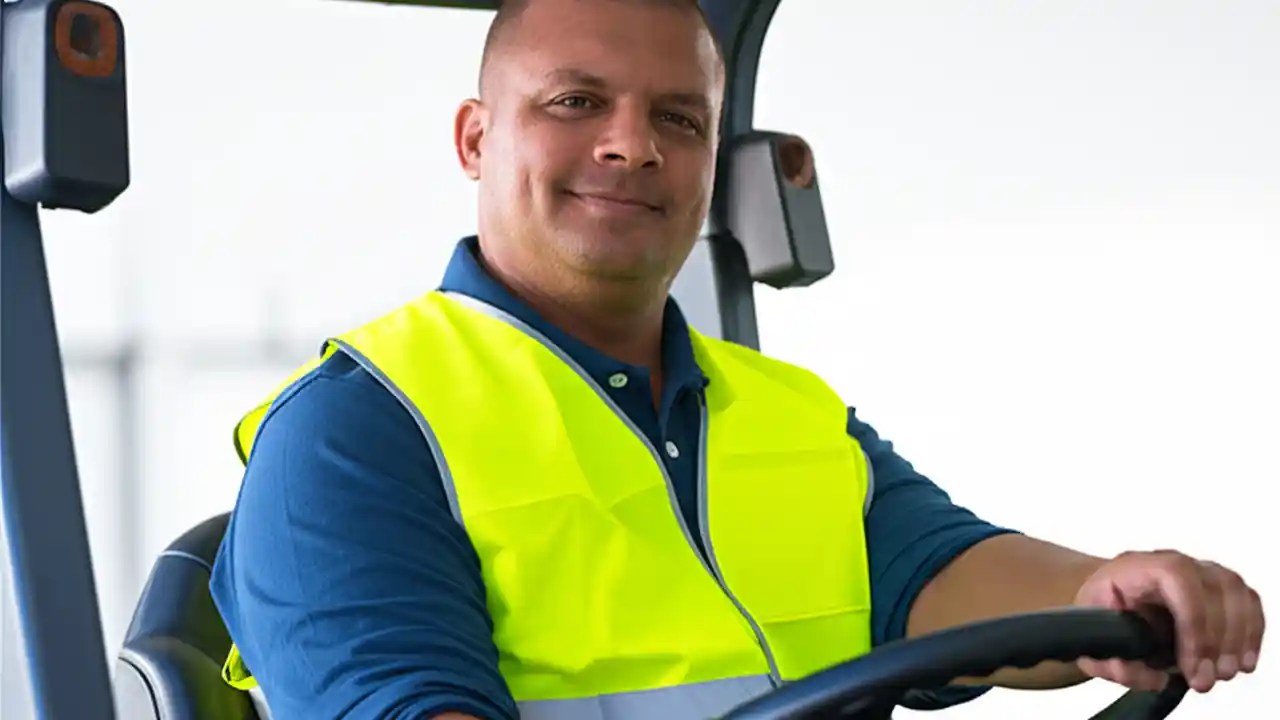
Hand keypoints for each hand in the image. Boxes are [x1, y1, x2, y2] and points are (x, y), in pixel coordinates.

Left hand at [1074, 550, 1264, 692]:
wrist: (1104, 597)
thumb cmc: (1098, 611)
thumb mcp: (1087, 636)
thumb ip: (1108, 659)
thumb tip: (1149, 676)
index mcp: (1135, 566)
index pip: (1177, 578)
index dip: (1192, 624)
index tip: (1190, 665)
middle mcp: (1171, 561)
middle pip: (1213, 588)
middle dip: (1216, 641)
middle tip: (1206, 679)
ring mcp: (1196, 569)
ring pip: (1234, 592)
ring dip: (1238, 637)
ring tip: (1224, 672)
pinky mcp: (1215, 586)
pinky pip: (1245, 601)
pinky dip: (1251, 631)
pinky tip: (1243, 659)